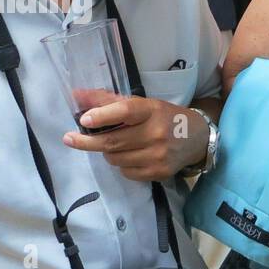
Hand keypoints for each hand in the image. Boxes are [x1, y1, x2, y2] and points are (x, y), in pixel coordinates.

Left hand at [64, 94, 209, 180]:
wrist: (198, 138)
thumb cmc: (166, 117)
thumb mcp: (143, 104)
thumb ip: (109, 100)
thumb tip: (76, 96)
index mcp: (152, 110)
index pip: (125, 111)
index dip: (102, 116)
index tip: (83, 119)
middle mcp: (156, 133)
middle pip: (113, 141)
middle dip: (87, 141)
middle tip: (70, 139)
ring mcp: (158, 155)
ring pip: (116, 158)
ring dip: (108, 152)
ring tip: (116, 145)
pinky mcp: (159, 172)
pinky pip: (126, 172)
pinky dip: (121, 165)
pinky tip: (131, 156)